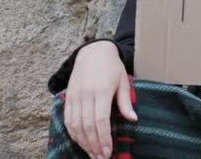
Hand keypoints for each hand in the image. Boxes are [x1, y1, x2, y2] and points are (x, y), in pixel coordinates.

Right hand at [64, 41, 137, 158]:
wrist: (92, 51)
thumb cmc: (112, 67)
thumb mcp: (123, 80)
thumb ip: (126, 101)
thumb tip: (133, 119)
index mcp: (102, 90)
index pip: (101, 120)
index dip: (104, 138)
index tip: (108, 152)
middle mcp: (86, 93)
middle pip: (87, 126)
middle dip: (94, 145)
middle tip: (101, 158)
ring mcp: (75, 95)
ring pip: (75, 125)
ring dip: (83, 142)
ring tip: (92, 154)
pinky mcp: (68, 97)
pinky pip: (68, 119)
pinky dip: (73, 133)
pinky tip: (81, 142)